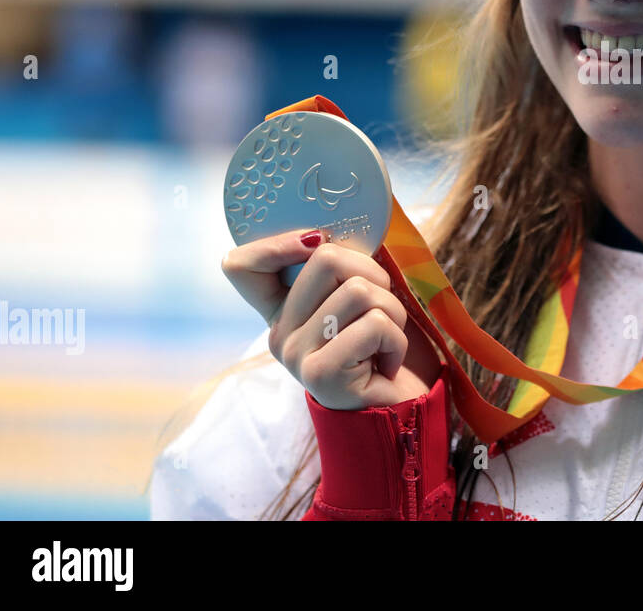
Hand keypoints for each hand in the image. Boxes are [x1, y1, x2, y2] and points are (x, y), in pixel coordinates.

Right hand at [220, 230, 441, 408]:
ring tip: (387, 339)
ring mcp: (294, 354)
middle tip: (380, 309)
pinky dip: (397, 340)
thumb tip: (341, 229)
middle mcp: (278, 332)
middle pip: (325, 258)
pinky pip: (373, 325)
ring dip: (393, 310)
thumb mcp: (360, 302)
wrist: (402, 413)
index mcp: (282, 310)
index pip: (240, 265)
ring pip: (358, 290)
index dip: (278, 242)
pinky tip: (386, 364)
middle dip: (375, 274)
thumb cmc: (385, 350)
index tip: (319, 241)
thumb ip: (344, 271)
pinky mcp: (319, 373)